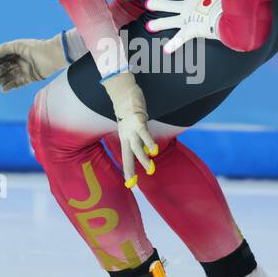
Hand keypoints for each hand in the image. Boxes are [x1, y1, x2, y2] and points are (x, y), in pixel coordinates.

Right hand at [0, 35, 68, 91]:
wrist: (53, 56)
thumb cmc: (37, 48)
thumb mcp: (18, 45)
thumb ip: (4, 48)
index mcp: (17, 51)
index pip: (2, 57)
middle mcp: (20, 60)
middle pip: (5, 67)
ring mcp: (25, 69)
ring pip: (11, 76)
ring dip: (3, 80)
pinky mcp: (30, 78)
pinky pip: (18, 83)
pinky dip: (10, 87)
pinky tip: (3, 89)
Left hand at [100, 70, 157, 186]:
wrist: (123, 91)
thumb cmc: (129, 108)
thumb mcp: (132, 124)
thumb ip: (138, 136)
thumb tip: (147, 149)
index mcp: (124, 136)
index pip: (125, 156)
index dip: (127, 171)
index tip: (129, 185)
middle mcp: (126, 134)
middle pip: (128, 155)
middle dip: (131, 169)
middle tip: (133, 183)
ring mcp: (131, 128)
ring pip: (136, 147)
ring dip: (143, 159)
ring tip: (150, 169)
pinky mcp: (138, 120)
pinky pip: (144, 134)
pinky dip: (149, 143)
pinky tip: (154, 151)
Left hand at [144, 0, 221, 54]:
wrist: (228, 16)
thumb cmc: (226, 4)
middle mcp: (188, 7)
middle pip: (169, 5)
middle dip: (158, 4)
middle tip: (147, 3)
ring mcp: (187, 19)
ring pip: (169, 21)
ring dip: (159, 24)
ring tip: (148, 26)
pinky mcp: (190, 31)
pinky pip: (180, 39)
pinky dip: (173, 45)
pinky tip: (166, 50)